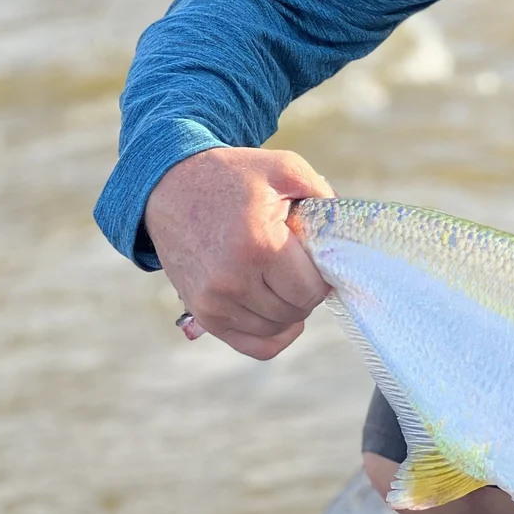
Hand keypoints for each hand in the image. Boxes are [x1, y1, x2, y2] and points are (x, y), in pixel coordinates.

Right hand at [145, 147, 333, 359]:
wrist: (170, 185)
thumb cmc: (232, 176)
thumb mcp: (284, 168)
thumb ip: (323, 195)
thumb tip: (343, 234)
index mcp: (257, 247)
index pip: (311, 290)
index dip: (323, 275)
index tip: (316, 257)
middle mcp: (231, 282)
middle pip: (296, 311)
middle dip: (307, 290)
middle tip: (299, 264)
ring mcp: (212, 303)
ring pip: (276, 329)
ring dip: (290, 309)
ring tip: (283, 278)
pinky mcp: (202, 314)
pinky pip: (253, 345)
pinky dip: (273, 335)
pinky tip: (279, 313)